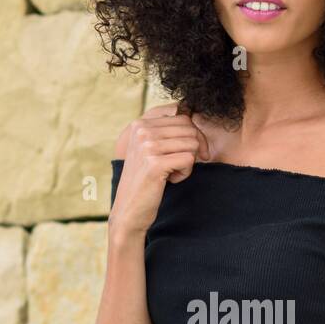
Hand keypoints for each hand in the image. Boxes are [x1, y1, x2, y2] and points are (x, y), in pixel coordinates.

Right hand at [109, 103, 211, 236]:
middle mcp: (142, 131)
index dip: (195, 135)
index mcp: (140, 124)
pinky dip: (185, 173)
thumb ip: (166, 132)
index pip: (182, 117)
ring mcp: (147, 146)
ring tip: (173, 173)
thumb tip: (194, 113)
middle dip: (195, 149)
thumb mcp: (151, 150)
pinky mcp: (155, 163)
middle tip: (183, 166)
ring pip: (192, 144)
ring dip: (189, 163)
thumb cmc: (146, 181)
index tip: (195, 152)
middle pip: (190, 129)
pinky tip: (171, 181)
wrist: (129, 210)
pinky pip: (189, 160)